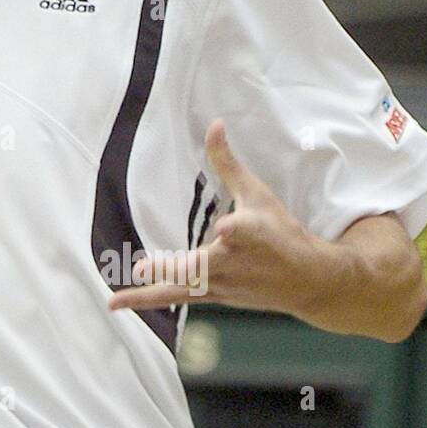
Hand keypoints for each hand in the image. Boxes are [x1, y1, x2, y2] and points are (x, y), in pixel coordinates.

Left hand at [107, 119, 323, 317]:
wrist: (310, 281)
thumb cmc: (282, 232)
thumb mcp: (258, 194)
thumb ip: (228, 163)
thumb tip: (214, 125)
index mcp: (253, 233)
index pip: (244, 229)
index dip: (235, 228)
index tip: (226, 228)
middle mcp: (236, 262)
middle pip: (204, 267)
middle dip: (175, 269)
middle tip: (143, 269)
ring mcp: (224, 284)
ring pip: (184, 290)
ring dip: (148, 295)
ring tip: (116, 299)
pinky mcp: (216, 296)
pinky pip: (179, 298)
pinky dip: (149, 301)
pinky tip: (120, 302)